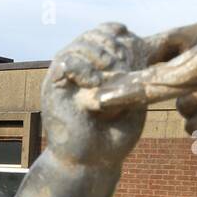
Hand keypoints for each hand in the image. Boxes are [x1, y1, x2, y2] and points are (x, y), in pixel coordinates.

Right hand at [42, 23, 147, 166]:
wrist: (92, 163)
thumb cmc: (114, 136)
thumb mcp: (133, 100)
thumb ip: (134, 76)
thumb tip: (143, 49)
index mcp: (98, 68)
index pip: (104, 34)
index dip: (117, 33)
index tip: (131, 40)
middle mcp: (80, 69)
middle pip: (93, 35)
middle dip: (111, 44)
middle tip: (124, 65)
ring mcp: (66, 78)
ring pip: (79, 45)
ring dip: (99, 54)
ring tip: (112, 72)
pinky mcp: (53, 89)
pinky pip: (65, 63)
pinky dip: (82, 67)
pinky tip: (95, 82)